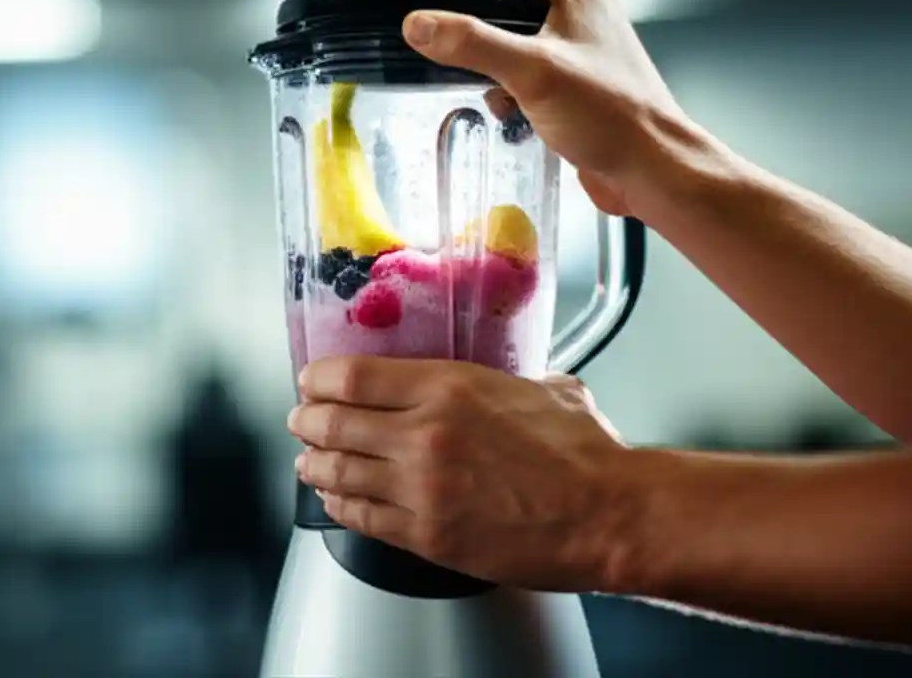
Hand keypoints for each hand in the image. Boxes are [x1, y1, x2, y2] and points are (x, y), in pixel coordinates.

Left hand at [287, 355, 637, 591]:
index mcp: (448, 388)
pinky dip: (340, 504)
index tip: (312, 380)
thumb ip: (507, 380)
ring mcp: (420, 489)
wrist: (609, 516)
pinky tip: (337, 498)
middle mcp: (423, 435)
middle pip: (331, 422)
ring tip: (309, 460)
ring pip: (336, 472)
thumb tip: (507, 379)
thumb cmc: (586, 455)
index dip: (319, 378)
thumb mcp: (544, 389)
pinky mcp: (427, 536)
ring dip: (313, 464)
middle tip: (302, 419)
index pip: (351, 376)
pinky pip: (361, 517)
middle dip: (307, 420)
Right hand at [394, 0, 711, 215]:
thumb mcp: (533, 73)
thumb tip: (419, 23)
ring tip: (458, 71)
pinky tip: (504, 106)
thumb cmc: (615, 115)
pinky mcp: (566, 70)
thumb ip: (471, 43)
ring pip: (502, 27)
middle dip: (455, 13)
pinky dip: (499, 81)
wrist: (651, 166)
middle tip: (415, 28)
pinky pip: (515, 61)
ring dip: (479, 52)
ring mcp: (570, 34)